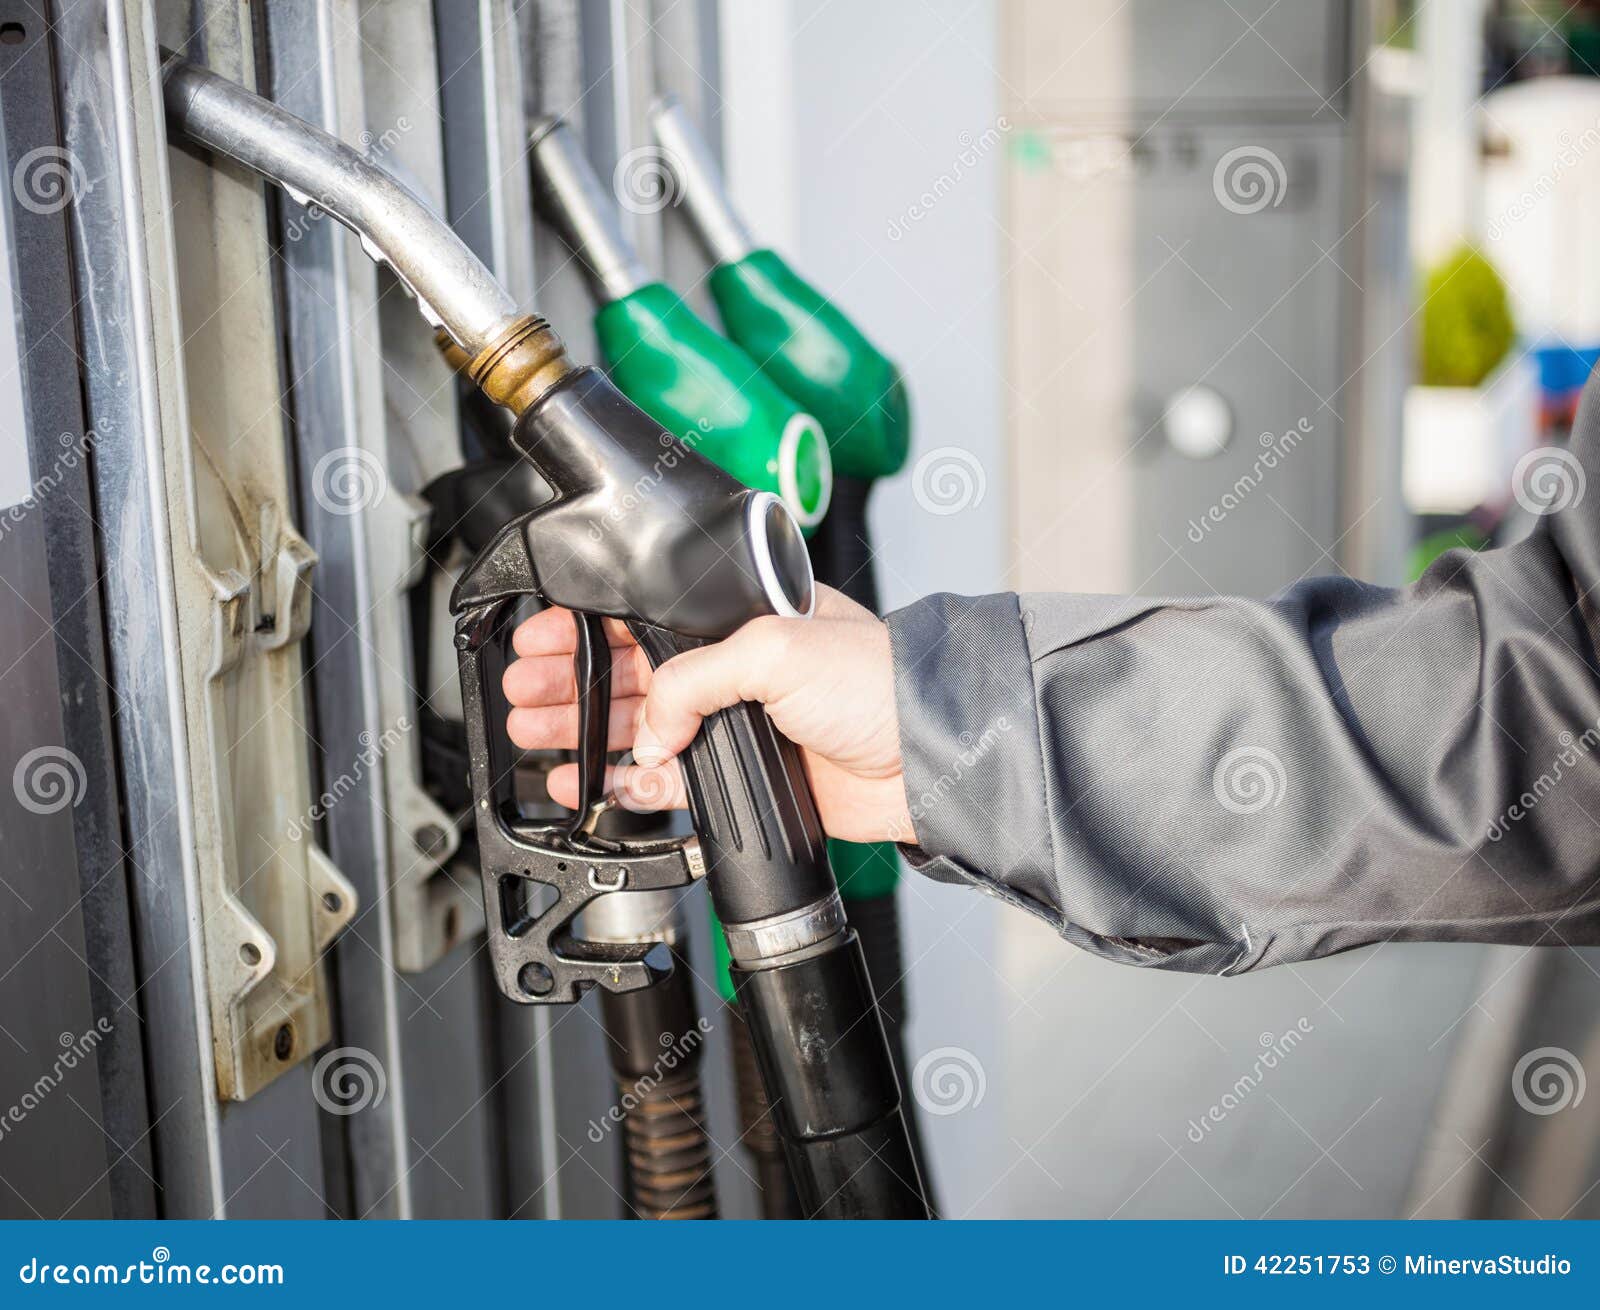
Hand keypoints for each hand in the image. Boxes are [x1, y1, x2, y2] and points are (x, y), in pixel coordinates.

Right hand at [502, 585, 913, 843]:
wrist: (925, 758)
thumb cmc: (877, 680)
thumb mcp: (775, 648)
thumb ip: (694, 680)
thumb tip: (650, 726)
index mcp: (739, 614)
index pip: (644, 616)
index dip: (585, 629)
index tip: (539, 641)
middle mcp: (734, 665)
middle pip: (630, 673)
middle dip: (570, 683)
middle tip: (523, 695)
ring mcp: (738, 721)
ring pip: (641, 727)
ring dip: (586, 732)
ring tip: (538, 737)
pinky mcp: (745, 773)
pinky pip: (670, 780)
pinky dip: (627, 783)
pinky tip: (591, 781)